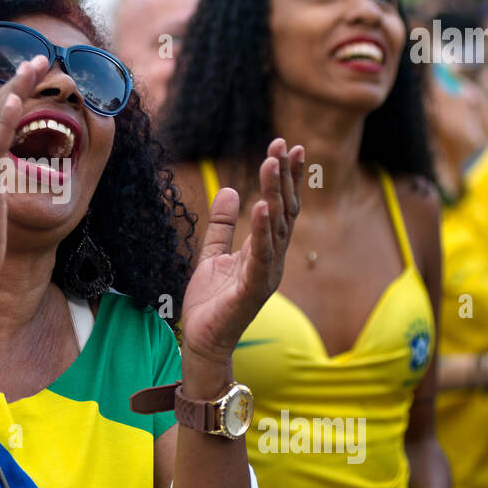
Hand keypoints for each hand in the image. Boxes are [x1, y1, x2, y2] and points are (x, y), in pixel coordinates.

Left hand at [180, 139, 304, 368]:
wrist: (201, 342)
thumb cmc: (210, 304)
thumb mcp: (211, 255)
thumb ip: (220, 225)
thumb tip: (228, 190)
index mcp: (264, 251)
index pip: (279, 208)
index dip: (284, 178)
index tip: (286, 147)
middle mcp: (272, 260)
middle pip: (283, 212)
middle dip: (284, 177)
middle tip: (282, 144)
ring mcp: (265, 275)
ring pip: (275, 228)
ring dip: (275, 194)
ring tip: (271, 163)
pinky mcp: (252, 290)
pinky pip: (260, 255)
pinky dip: (261, 230)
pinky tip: (261, 205)